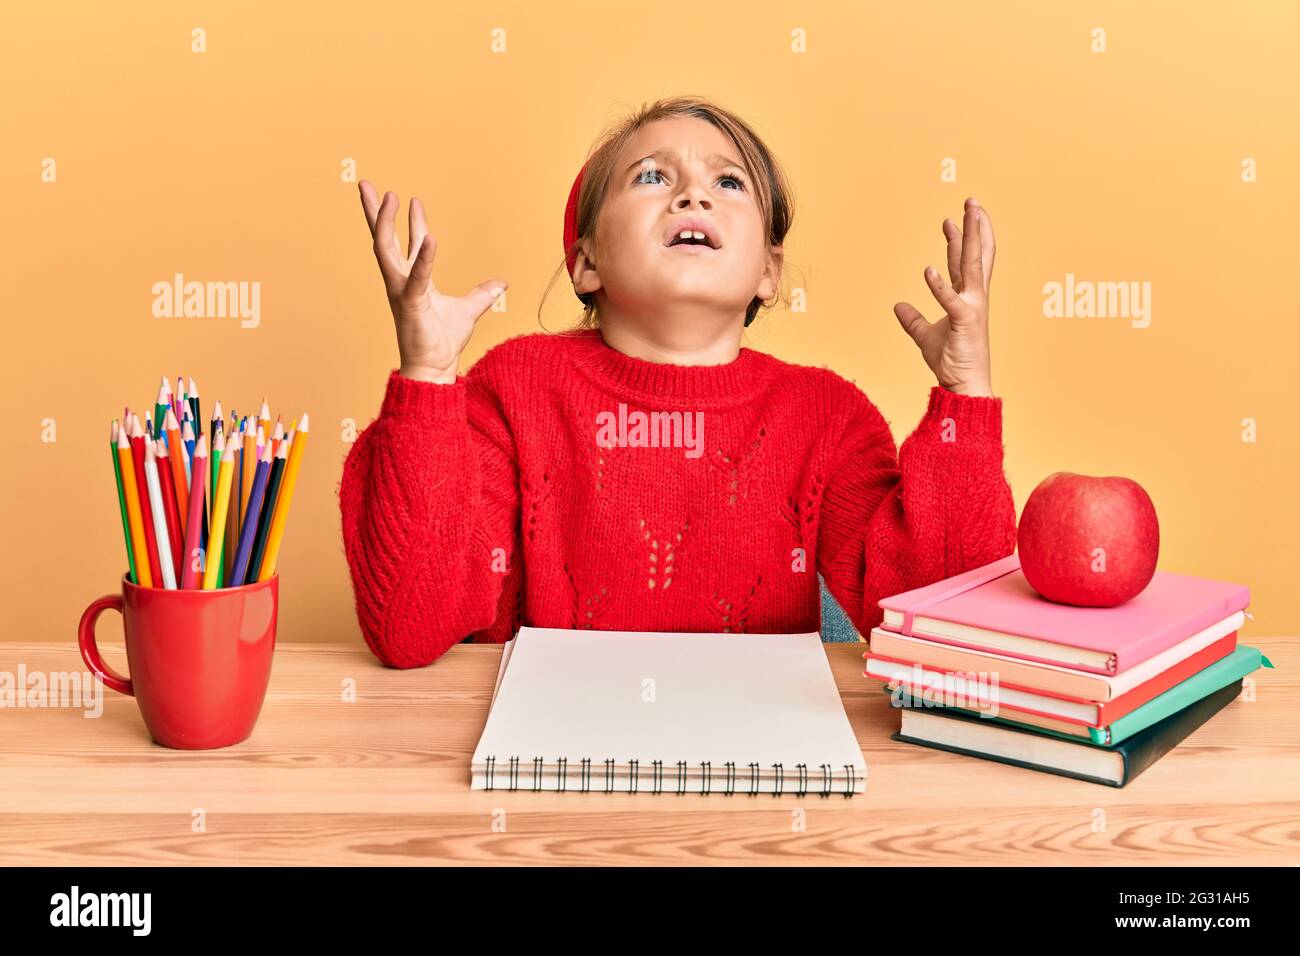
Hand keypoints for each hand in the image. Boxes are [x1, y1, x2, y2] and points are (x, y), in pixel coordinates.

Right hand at [359, 180, 507, 383]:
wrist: (435, 368)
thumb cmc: (443, 342)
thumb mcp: (469, 310)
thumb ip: (483, 295)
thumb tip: (501, 284)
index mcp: (412, 280)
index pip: (407, 243)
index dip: (409, 220)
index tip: (410, 199)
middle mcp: (401, 281)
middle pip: (384, 239)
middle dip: (376, 212)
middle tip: (367, 185)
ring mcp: (402, 291)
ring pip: (386, 250)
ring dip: (386, 222)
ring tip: (389, 196)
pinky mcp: (410, 303)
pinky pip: (417, 275)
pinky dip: (424, 257)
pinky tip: (430, 235)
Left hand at [893, 197, 995, 396]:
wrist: (964, 386)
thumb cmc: (951, 361)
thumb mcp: (925, 336)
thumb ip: (913, 320)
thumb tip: (898, 305)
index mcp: (967, 299)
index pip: (965, 262)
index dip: (962, 239)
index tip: (956, 217)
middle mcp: (974, 298)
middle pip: (975, 255)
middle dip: (975, 227)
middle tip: (972, 201)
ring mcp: (973, 308)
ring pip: (972, 267)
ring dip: (968, 239)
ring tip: (964, 216)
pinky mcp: (965, 323)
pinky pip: (952, 301)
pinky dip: (940, 286)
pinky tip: (928, 269)